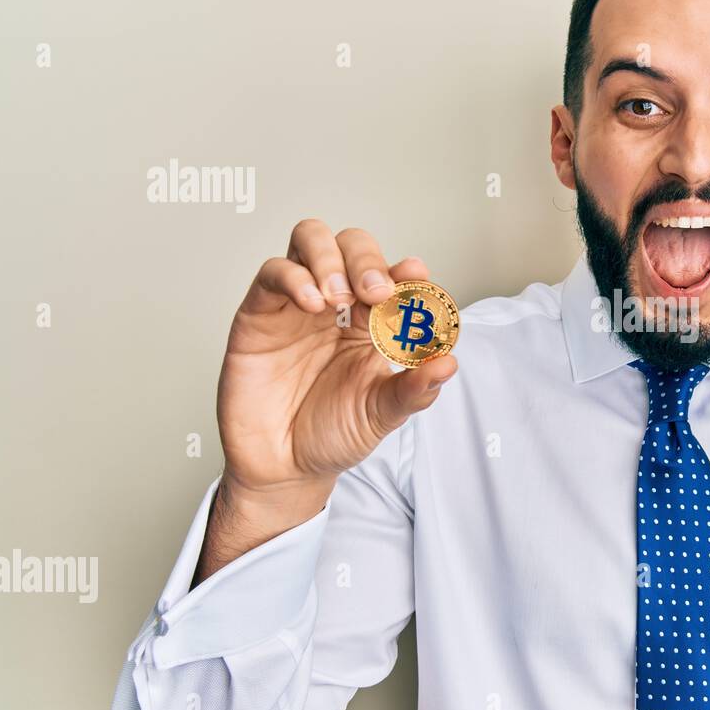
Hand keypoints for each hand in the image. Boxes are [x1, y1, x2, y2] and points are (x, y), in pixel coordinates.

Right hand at [215, 220, 456, 525]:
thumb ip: (414, 390)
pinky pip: (273, 273)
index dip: (406, 272)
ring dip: (331, 257)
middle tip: (377, 292)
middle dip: (368, 260)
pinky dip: (294, 277)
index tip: (417, 277)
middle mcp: (337, 304)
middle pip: (352, 245)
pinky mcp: (259, 313)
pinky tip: (312, 302)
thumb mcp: (381, 414)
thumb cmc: (333, 435)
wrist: (283, 469)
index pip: (392, 277)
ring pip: (311, 240)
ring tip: (339, 296)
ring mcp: (296, 303)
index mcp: (373, 321)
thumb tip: (449, 362)